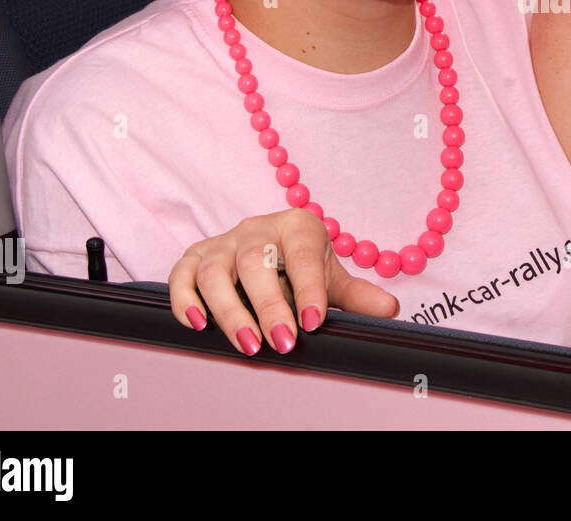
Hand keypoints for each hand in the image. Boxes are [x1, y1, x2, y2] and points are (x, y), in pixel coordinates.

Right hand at [169, 209, 398, 354]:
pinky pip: (182, 273)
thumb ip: (357, 295)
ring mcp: (224, 242)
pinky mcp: (196, 256)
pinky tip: (198, 324)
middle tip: (282, 342)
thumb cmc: (302, 264)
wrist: (273, 245)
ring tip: (247, 344)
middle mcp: (256, 229)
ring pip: (215, 270)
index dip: (307, 289)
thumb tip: (389, 310)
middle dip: (268, 305)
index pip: (301, 255)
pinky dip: (184, 298)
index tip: (313, 323)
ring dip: (228, 310)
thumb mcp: (332, 276)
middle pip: (255, 262)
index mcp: (297, 226)